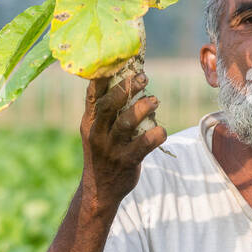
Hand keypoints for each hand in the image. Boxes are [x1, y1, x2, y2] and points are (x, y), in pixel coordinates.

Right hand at [79, 71, 166, 209]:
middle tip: (143, 77)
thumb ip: (109, 112)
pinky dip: (155, 134)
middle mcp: (98, 134)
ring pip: (126, 123)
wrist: (100, 191)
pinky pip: (143, 145)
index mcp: (90, 122)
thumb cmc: (104, 153)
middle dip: (126, 89)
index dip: (103, 77)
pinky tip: (162, 129)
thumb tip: (129, 81)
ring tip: (155, 100)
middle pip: (109, 106)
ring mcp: (111, 149)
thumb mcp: (98, 132)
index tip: (116, 60)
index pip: (93, 96)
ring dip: (143, 108)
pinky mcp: (127, 162)